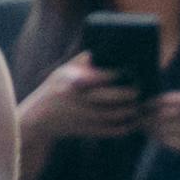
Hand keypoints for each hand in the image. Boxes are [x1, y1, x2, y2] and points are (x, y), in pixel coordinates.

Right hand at [24, 61, 139, 146]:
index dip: (116, 74)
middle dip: (127, 94)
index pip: (99, 77)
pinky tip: (133, 122)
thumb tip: (103, 49)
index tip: (130, 70)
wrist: (39, 119)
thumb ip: (81, 61)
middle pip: (109, 98)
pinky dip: (124, 127)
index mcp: (73, 82)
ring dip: (129, 112)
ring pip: (112, 116)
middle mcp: (78, 100)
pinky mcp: (86, 131)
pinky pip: (109, 131)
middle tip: (139, 89)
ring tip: (140, 105)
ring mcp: (82, 117)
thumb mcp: (62, 71)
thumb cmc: (54, 89)